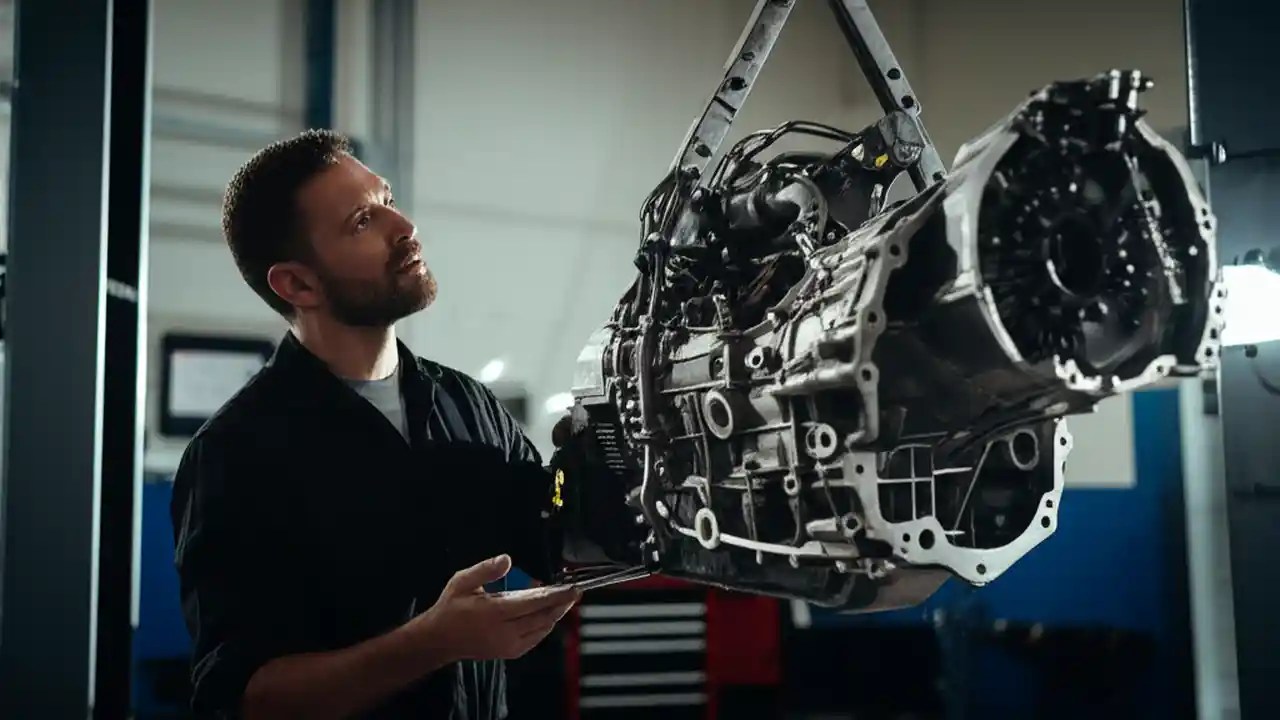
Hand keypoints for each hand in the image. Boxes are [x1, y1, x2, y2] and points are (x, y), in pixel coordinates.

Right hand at [413, 554, 579, 661]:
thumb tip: (507, 559)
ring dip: (555, 614)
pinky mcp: (510, 653)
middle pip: (542, 617)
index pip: (532, 603)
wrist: (439, 640)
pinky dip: (545, 626)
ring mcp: (508, 645)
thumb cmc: (451, 608)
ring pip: (542, 629)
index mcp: (493, 612)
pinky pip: (535, 638)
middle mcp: (504, 632)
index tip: (571, 588)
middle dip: (561, 604)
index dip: (555, 595)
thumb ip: (485, 570)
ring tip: (565, 600)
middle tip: (575, 592)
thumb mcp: (462, 582)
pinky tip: (549, 615)